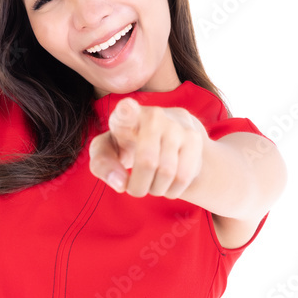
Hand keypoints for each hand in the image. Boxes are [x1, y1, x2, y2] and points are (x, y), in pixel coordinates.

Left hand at [88, 97, 206, 198]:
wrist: (164, 136)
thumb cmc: (126, 144)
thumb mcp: (106, 151)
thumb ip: (102, 165)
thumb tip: (121, 184)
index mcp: (126, 115)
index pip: (127, 111)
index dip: (127, 111)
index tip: (126, 108)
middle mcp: (154, 116)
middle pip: (147, 163)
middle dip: (138, 187)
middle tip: (134, 188)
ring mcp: (176, 126)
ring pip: (167, 173)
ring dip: (155, 189)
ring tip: (151, 183)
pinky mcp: (194, 139)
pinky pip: (183, 177)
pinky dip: (171, 190)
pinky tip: (166, 183)